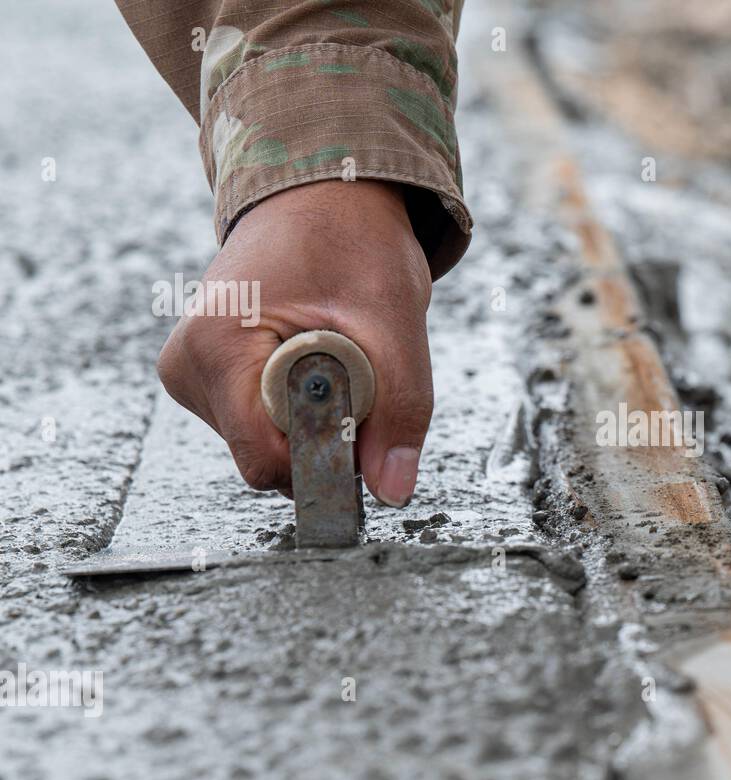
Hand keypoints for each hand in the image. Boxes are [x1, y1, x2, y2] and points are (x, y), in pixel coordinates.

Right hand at [157, 180, 433, 505]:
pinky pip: (262, 427)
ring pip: (266, 448)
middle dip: (324, 440)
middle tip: (361, 380)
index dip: (324, 462)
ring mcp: (189, 374)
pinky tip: (314, 363)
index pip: (264, 458)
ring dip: (315, 423)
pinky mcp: (204, 379)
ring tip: (337, 359)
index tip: (369, 436)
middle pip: (266, 459)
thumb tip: (394, 490)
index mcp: (217, 346)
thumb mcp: (394, 320)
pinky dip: (300, 411)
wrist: (320, 196)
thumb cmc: (353, 241)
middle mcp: (187, 366)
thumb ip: (400, 408)